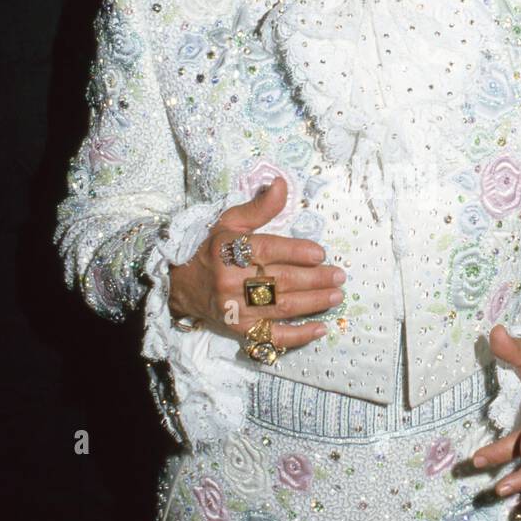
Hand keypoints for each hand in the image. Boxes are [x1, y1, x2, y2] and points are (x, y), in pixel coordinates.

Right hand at [167, 176, 344, 349]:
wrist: (182, 286)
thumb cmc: (211, 250)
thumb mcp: (229, 223)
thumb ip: (259, 207)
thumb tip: (283, 184)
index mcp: (229, 251)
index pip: (268, 251)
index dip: (296, 252)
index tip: (320, 254)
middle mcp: (231, 281)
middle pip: (280, 281)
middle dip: (314, 279)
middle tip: (339, 276)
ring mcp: (236, 309)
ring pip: (281, 307)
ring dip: (313, 303)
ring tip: (336, 296)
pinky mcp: (240, 330)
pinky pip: (272, 336)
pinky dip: (298, 335)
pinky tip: (320, 328)